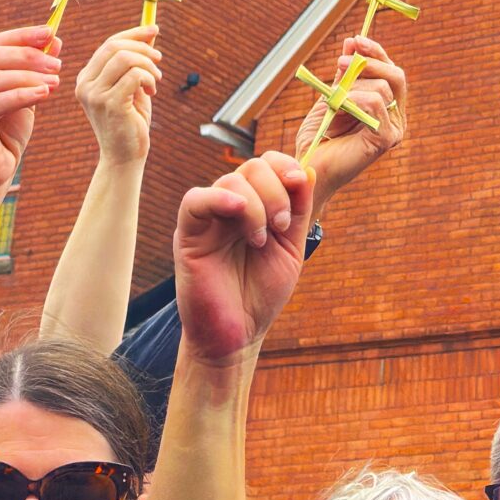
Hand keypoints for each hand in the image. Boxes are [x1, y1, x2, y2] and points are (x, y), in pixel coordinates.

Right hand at [0, 29, 61, 199]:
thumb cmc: (4, 135)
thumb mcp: (23, 95)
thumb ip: (33, 69)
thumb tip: (56, 40)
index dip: (21, 36)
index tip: (50, 32)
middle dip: (27, 56)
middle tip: (56, 64)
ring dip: (27, 77)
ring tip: (55, 82)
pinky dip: (20, 96)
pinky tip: (43, 95)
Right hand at [77, 28, 162, 167]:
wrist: (125, 157)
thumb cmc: (130, 121)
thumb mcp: (132, 86)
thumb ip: (136, 62)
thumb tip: (150, 33)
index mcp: (86, 78)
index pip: (109, 44)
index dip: (134, 33)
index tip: (154, 30)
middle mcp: (85, 85)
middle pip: (115, 46)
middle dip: (143, 48)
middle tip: (159, 59)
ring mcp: (95, 95)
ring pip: (125, 58)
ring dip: (148, 65)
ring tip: (155, 80)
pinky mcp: (110, 104)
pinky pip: (134, 75)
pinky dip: (148, 77)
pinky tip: (151, 90)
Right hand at [175, 153, 311, 364]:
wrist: (238, 335)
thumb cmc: (261, 294)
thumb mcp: (290, 248)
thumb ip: (298, 210)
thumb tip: (310, 170)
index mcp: (256, 206)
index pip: (267, 164)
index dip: (285, 165)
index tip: (299, 184)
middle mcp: (231, 206)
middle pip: (252, 167)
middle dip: (275, 190)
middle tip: (280, 226)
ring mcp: (209, 218)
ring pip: (230, 181)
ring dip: (256, 205)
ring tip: (260, 240)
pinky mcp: (188, 234)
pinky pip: (196, 200)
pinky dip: (219, 199)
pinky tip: (238, 214)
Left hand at [292, 38, 406, 214]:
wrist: (308, 167)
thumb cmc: (319, 136)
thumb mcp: (331, 96)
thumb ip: (344, 73)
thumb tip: (352, 42)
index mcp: (386, 106)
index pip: (390, 71)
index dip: (375, 52)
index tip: (355, 40)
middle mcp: (396, 117)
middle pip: (396, 76)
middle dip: (369, 62)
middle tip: (339, 63)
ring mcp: (394, 129)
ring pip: (383, 88)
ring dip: (352, 86)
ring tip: (331, 99)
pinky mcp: (386, 140)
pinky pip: (377, 104)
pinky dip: (355, 98)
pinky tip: (338, 105)